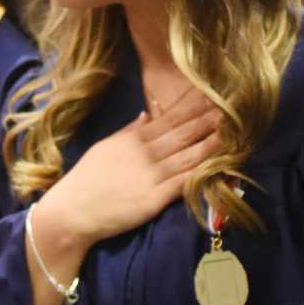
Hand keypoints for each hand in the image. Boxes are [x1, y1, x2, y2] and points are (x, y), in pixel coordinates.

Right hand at [34, 90, 222, 257]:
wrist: (71, 211)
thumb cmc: (87, 179)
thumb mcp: (105, 147)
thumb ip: (129, 130)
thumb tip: (147, 113)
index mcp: (133, 139)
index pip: (169, 117)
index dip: (192, 106)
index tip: (211, 93)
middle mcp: (144, 153)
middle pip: (183, 133)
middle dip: (208, 119)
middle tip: (232, 105)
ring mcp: (150, 176)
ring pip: (188, 156)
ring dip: (211, 143)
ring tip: (232, 130)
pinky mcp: (153, 200)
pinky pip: (182, 183)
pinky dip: (201, 173)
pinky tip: (217, 165)